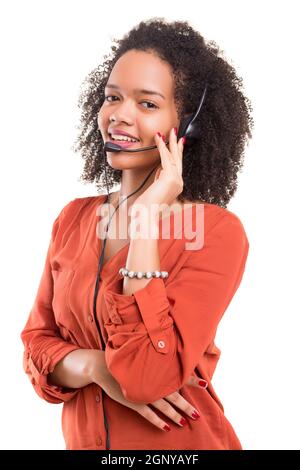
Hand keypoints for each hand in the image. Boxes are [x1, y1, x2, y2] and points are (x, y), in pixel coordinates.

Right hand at [89, 355, 206, 431]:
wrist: (104, 366)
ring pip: (163, 406)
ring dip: (175, 415)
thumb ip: (156, 359)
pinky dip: (157, 421)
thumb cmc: (125, 359)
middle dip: (186, 406)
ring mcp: (143, 392)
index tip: (204, 384)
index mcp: (156, 370)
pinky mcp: (133, 401)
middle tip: (197, 414)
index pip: (177, 374)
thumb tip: (171, 359)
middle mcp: (152, 381)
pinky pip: (148, 414)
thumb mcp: (142, 356)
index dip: (191, 379)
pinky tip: (166, 427)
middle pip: (174, 395)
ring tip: (185, 421)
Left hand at [134, 127, 184, 209]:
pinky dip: (162, 147)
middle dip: (176, 145)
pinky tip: (159, 139)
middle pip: (178, 159)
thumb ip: (159, 179)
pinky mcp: (170, 177)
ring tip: (169, 131)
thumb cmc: (147, 205)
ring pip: (174, 157)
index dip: (177, 154)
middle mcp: (179, 183)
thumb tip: (160, 168)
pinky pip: (166, 158)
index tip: (177, 144)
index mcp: (177, 186)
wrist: (146, 214)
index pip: (177, 166)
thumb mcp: (155, 189)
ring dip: (170, 142)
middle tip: (176, 133)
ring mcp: (177, 180)